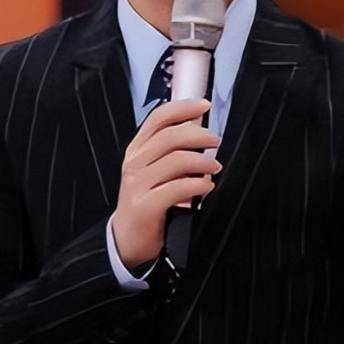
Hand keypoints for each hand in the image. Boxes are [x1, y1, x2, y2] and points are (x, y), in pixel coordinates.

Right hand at [110, 99, 221, 267]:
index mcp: (137, 149)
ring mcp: (137, 184)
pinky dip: (198, 184)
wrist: (127, 239)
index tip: (204, 105)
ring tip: (214, 166)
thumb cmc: (146, 201)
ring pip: (176, 160)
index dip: (182, 107)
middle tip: (216, 140)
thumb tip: (201, 131)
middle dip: (198, 135)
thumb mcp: (153, 171)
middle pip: (170, 136)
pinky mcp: (144, 205)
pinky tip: (207, 186)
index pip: (158, 118)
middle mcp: (135, 163)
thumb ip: (171, 152)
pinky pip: (177, 188)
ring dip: (202, 161)